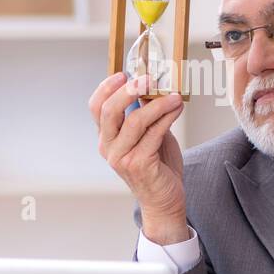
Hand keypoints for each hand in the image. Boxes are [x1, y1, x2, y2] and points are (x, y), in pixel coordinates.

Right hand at [88, 72, 187, 243]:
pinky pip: (153, 133)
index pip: (96, 108)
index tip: (123, 73)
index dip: (106, 88)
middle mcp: (108, 147)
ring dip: (157, 104)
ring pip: (135, 121)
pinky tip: (177, 108)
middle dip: (128, 90)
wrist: (164, 200)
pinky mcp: (139, 164)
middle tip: (148, 79)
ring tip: (174, 96)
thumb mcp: (147, 135)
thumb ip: (144, 115)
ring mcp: (121, 157)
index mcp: (106, 138)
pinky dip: (167, 116)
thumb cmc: (157, 165)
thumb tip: (151, 87)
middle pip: (109, 111)